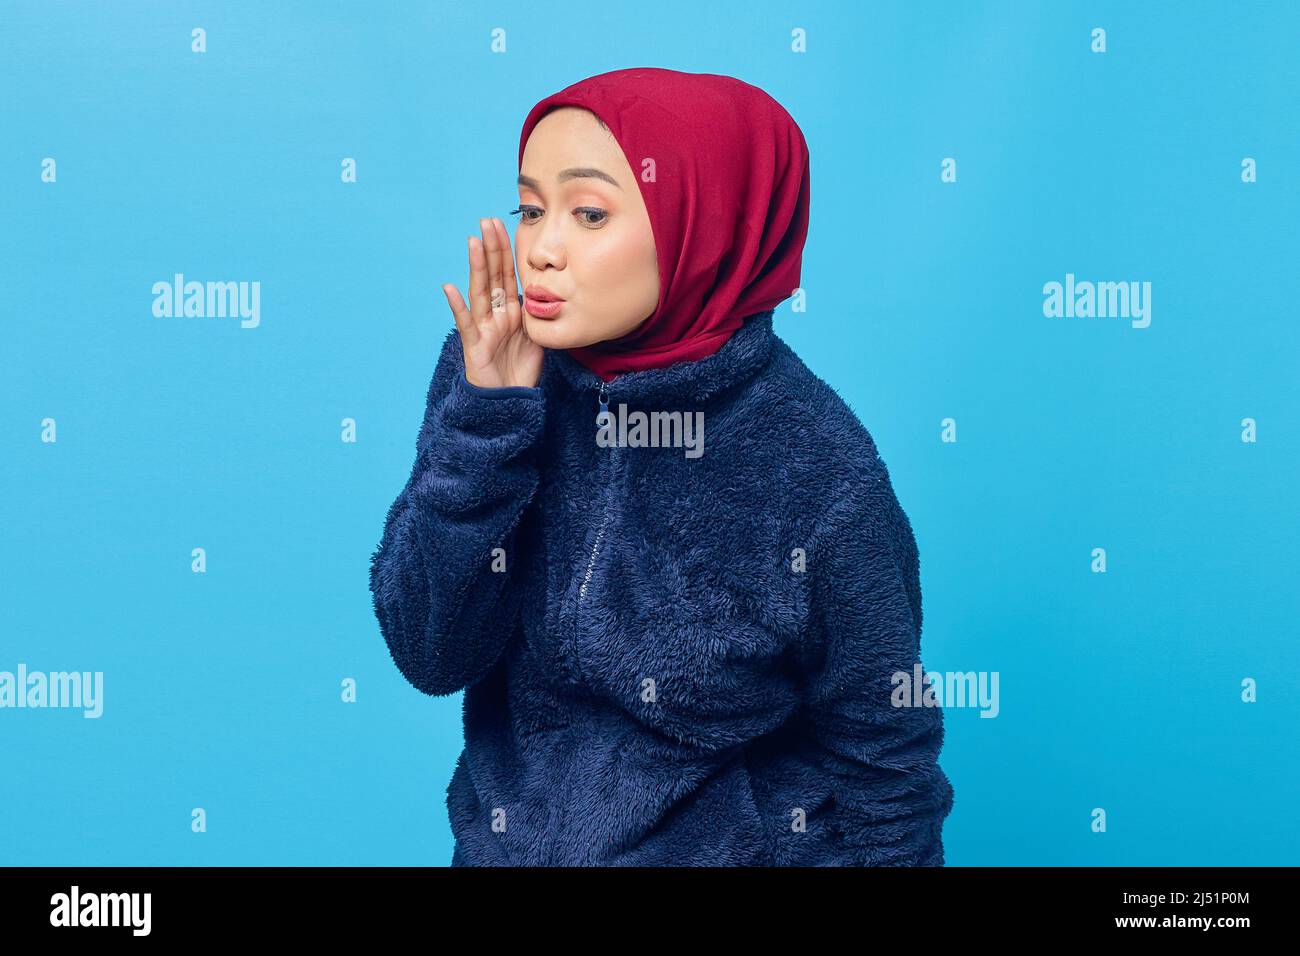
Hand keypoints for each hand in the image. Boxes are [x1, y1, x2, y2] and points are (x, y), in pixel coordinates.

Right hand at [442, 217, 542, 389]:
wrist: (511, 403)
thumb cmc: (521, 370)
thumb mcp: (538, 338)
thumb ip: (538, 315)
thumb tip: (547, 293)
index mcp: (511, 311)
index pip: (508, 275)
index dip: (505, 251)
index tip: (502, 225)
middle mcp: (495, 315)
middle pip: (492, 276)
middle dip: (491, 249)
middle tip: (486, 221)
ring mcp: (483, 328)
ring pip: (480, 292)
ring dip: (476, 266)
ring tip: (473, 242)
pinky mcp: (474, 345)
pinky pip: (465, 323)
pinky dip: (457, 305)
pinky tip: (449, 287)